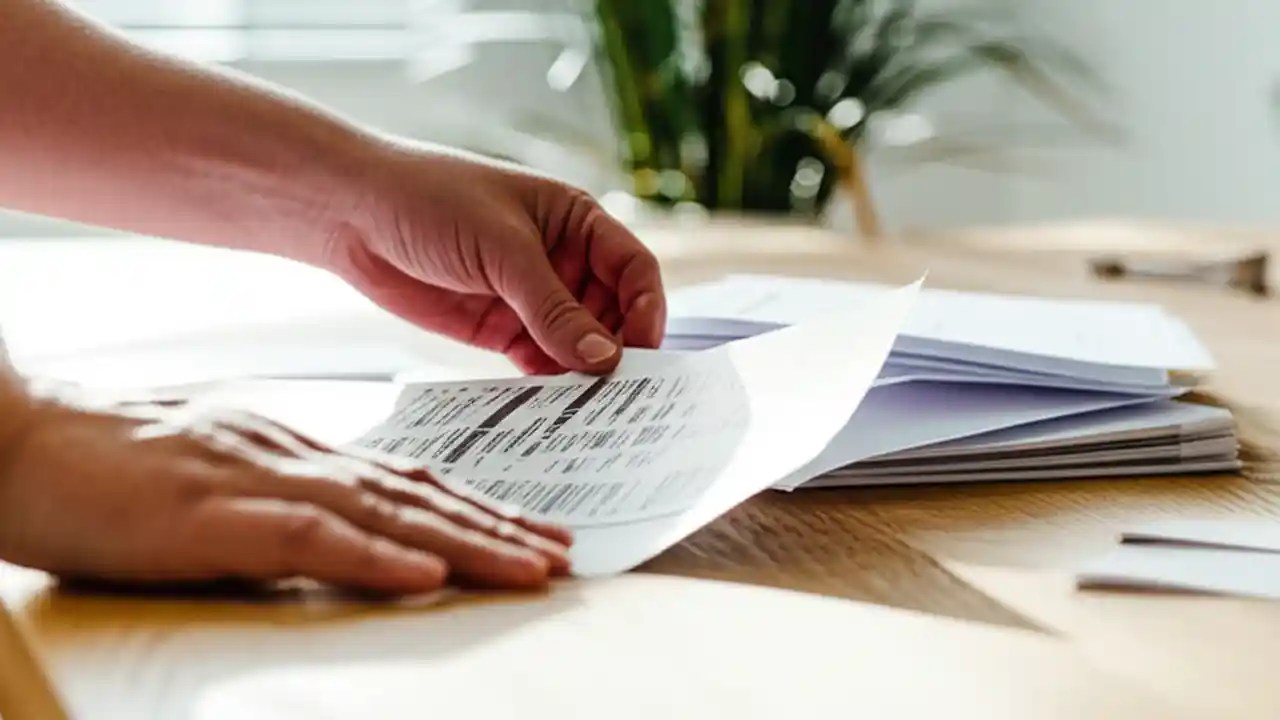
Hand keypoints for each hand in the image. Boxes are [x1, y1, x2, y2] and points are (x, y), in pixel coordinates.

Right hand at [0, 393, 571, 592]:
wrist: (21, 437)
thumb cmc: (112, 459)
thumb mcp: (216, 465)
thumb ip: (279, 485)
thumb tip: (337, 515)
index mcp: (295, 447)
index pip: (405, 478)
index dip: (473, 504)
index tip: (528, 527)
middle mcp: (294, 455)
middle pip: (415, 495)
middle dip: (495, 527)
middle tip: (560, 554)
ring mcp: (257, 481)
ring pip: (384, 514)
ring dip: (464, 543)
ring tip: (529, 567)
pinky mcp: (213, 516)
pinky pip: (310, 537)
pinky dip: (375, 557)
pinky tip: (426, 573)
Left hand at [324, 142, 666, 374]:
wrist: (352, 214)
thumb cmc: (431, 199)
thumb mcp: (501, 250)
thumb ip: (553, 308)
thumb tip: (606, 359)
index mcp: (577, 222)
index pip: (633, 269)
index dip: (646, 309)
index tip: (644, 352)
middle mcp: (562, 260)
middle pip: (612, 314)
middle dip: (615, 351)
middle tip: (616, 394)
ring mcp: (531, 297)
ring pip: (577, 344)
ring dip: (582, 374)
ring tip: (586, 410)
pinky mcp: (501, 328)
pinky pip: (539, 363)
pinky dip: (547, 385)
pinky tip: (549, 408)